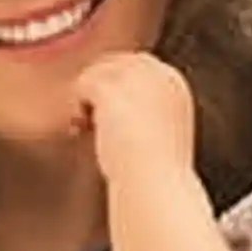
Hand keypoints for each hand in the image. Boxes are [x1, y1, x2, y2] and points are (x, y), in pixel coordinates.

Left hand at [74, 52, 194, 181]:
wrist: (154, 188)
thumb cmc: (152, 171)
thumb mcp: (154, 131)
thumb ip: (138, 107)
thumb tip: (102, 97)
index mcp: (174, 83)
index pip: (134, 64)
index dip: (113, 86)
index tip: (103, 117)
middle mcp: (159, 74)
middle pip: (112, 62)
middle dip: (97, 89)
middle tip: (88, 123)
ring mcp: (136, 81)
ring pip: (95, 71)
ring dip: (86, 99)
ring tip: (86, 128)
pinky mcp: (112, 91)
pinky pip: (82, 84)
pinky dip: (77, 106)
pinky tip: (81, 128)